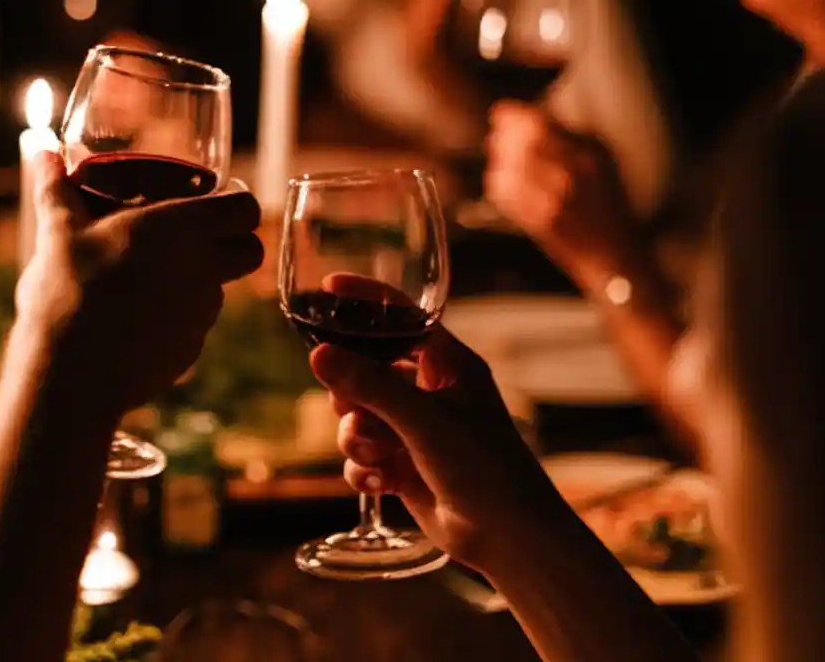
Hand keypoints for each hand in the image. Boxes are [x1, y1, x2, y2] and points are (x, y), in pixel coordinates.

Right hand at [16, 152, 262, 412]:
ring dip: (199, 281)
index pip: (247, 209)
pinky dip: (176, 319)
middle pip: (251, 251)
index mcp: (181, 229)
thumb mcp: (57, 233)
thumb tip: (40, 149)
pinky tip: (136, 320)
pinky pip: (194, 327)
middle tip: (198, 236)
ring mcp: (200, 316)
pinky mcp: (188, 352)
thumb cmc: (67, 292)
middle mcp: (203, 270)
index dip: (239, 202)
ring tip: (154, 278)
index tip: (219, 198)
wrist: (70, 374)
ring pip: (220, 290)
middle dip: (235, 241)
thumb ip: (55, 188)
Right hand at [312, 325, 562, 569]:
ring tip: (375, 456)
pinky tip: (381, 484)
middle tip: (348, 404)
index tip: (327, 289)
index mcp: (448, 364)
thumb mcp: (423, 418)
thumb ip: (370, 384)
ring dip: (355, 436)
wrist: (506, 535)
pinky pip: (362, 454)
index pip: (402, 318)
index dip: (365, 301)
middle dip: (350, 392)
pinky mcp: (402, 465)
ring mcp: (414, 430)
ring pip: (357, 415)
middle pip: (366, 369)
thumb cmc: (482, 465)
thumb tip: (318, 354)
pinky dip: (363, 468)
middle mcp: (430, 392)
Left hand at [485, 102, 640, 283]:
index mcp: (590, 154)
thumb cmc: (609, 203)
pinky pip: (506, 197)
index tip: (501, 113)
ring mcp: (555, 200)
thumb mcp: (603, 158)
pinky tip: (503, 181)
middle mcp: (573, 175)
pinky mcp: (540, 223)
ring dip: (498, 161)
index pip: (541, 123)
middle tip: (496, 137)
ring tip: (500, 159)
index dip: (513, 115)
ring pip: (510, 169)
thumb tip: (528, 114)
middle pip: (523, 144)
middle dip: (503, 137)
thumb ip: (570, 134)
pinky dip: (498, 184)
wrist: (615, 255)